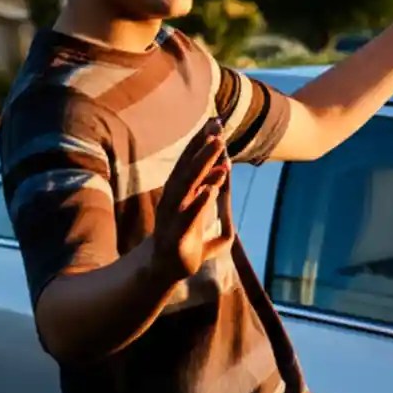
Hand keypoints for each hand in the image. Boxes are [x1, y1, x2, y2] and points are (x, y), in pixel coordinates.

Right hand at [149, 119, 231, 284]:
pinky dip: (199, 202)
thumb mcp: (207, 213)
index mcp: (181, 192)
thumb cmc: (189, 239)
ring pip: (188, 186)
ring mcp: (174, 216)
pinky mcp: (177, 236)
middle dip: (203, 147)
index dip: (201, 142)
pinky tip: (210, 189)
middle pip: (189, 168)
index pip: (191, 162)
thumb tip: (225, 167)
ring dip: (202, 166)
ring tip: (218, 147)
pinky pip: (189, 217)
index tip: (215, 121)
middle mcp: (175, 199)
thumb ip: (218, 192)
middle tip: (217, 127)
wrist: (167, 270)